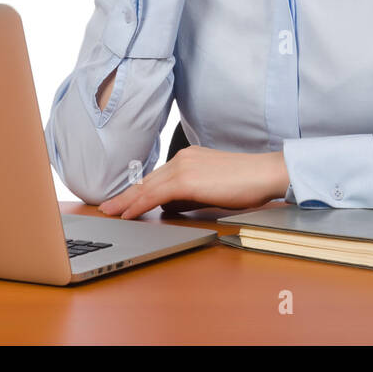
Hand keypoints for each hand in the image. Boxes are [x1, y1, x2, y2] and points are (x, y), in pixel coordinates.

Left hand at [96, 147, 288, 218]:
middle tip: (107, 207)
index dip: (137, 190)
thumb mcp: (211, 189)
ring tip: (110, 212)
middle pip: (147, 180)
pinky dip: (139, 205)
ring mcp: (183, 166)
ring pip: (147, 187)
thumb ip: (188, 195)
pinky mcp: (186, 179)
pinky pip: (155, 195)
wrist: (264, 173)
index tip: (123, 199)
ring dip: (127, 201)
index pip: (156, 176)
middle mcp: (182, 158)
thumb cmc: (246, 182)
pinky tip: (129, 214)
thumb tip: (169, 207)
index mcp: (188, 157)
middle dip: (126, 196)